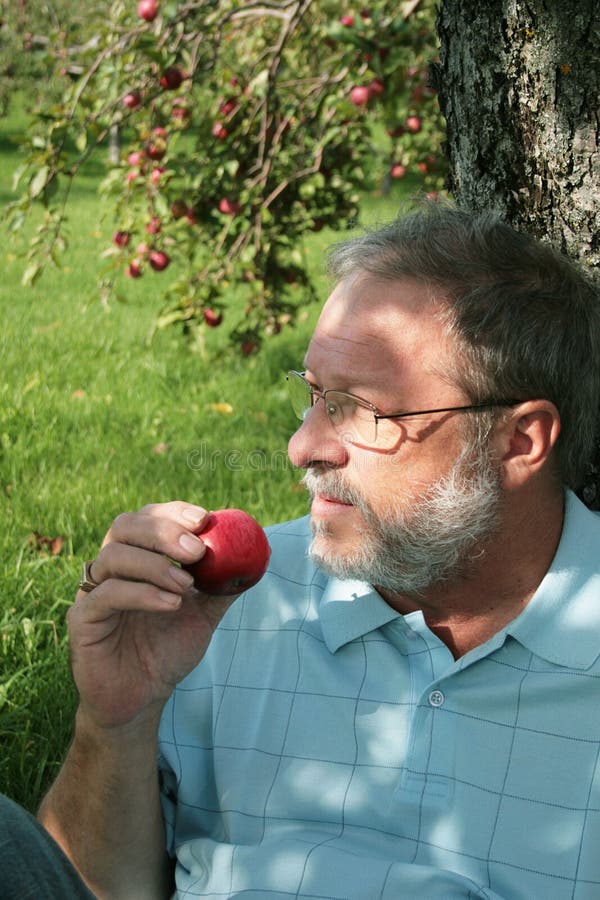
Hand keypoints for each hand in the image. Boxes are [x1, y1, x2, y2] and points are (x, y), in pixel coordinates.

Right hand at [68, 501, 238, 730]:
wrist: (143, 697)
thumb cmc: (169, 650)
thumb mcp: (204, 613)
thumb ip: (224, 585)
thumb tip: (257, 557)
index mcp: (137, 556)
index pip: (149, 517)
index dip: (174, 512)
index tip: (204, 519)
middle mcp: (111, 567)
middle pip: (125, 526)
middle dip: (163, 531)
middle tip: (197, 550)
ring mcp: (93, 590)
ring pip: (113, 556)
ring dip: (155, 565)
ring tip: (186, 586)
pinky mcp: (82, 619)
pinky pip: (106, 595)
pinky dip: (141, 593)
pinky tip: (170, 605)